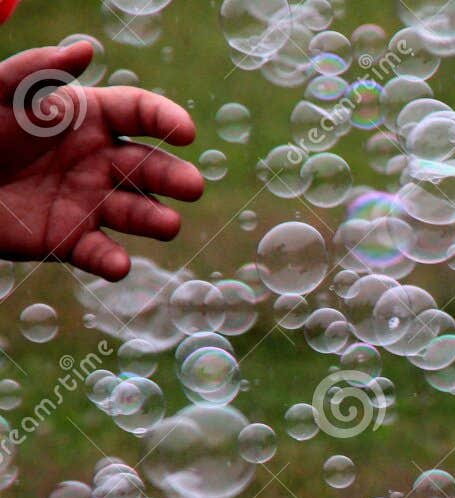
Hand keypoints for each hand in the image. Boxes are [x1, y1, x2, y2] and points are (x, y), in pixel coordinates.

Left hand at [0, 41, 202, 280]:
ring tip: (168, 224)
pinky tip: (118, 264)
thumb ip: (37, 69)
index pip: (139, 113)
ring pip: (137, 213)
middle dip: (175, 177)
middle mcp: (99, 162)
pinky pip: (98, 253)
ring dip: (157, 220)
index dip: (167, 119)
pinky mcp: (69, 241)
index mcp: (88, 119)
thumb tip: (85, 49)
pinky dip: (112, 262)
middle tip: (191, 185)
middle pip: (150, 167)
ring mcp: (89, 203)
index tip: (186, 131)